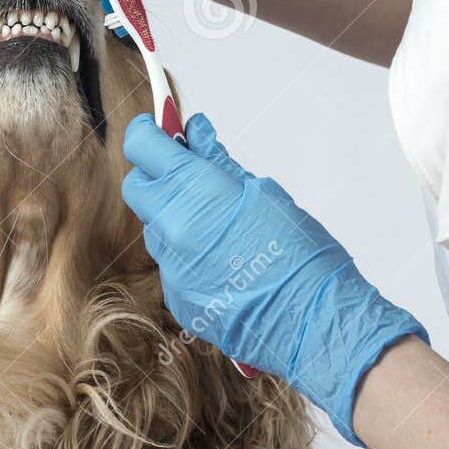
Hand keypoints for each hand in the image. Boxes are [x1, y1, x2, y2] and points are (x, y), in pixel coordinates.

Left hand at [121, 112, 428, 446]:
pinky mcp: (176, 296)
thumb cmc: (300, 253)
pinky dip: (189, 256)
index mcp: (193, 191)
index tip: (160, 128)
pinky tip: (226, 263)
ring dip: (175, 218)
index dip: (148, 131)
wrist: (311, 320)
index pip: (141, 145)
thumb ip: (219, 163)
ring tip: (221, 226)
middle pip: (137, 186)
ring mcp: (170, 265)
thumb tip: (196, 133)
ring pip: (155, 228)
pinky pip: (172, 265)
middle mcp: (170, 227)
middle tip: (191, 175)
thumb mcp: (262, 193)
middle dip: (157, 175)